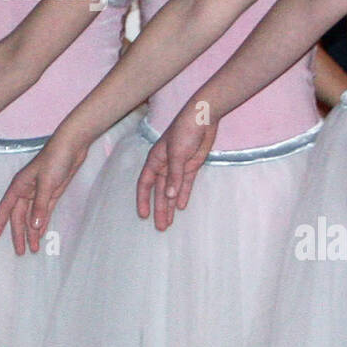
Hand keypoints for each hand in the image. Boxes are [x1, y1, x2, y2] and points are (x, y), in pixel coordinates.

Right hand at [0, 133, 87, 254]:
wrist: (72, 146)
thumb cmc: (55, 159)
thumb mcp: (47, 183)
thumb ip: (40, 206)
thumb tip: (34, 227)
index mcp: (20, 186)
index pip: (6, 208)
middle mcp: (27, 190)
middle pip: (19, 217)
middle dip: (19, 234)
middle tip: (21, 252)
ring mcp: (39, 193)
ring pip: (32, 217)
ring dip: (32, 232)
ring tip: (32, 249)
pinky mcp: (52, 193)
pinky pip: (43, 213)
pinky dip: (41, 224)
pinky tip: (40, 234)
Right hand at [135, 110, 216, 230]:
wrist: (202, 119)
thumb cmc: (184, 131)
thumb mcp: (177, 154)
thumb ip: (174, 176)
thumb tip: (169, 197)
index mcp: (155, 160)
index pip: (145, 184)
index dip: (143, 200)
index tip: (143, 215)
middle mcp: (164, 166)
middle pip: (159, 192)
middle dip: (159, 209)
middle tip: (160, 227)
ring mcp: (178, 167)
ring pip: (172, 191)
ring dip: (170, 206)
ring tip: (169, 223)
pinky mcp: (191, 166)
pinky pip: (185, 185)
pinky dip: (183, 195)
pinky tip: (181, 207)